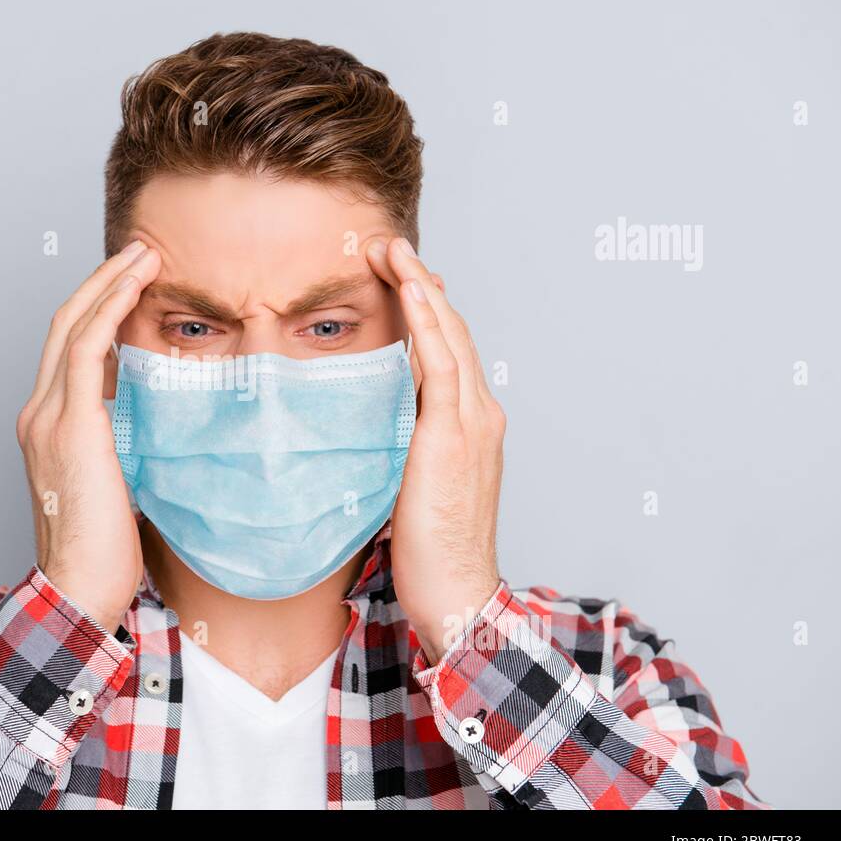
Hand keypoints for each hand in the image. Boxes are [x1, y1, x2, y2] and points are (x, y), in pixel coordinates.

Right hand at [16, 241, 161, 631]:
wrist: (77, 590)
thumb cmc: (102, 553)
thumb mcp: (115, 484)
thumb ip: (125, 445)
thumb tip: (161, 423)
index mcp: (47, 426)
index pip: (69, 350)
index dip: (98, 309)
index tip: (133, 285)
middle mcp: (38, 413)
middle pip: (65, 323)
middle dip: (102, 280)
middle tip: (142, 251)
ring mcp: (49, 415)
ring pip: (74, 323)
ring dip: (110, 282)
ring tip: (146, 255)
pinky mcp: (71, 423)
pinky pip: (89, 345)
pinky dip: (111, 305)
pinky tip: (138, 283)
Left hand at [365, 237, 504, 663]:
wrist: (457, 593)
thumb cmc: (429, 550)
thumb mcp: (408, 483)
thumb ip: (395, 445)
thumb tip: (362, 425)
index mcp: (469, 425)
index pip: (447, 351)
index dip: (425, 309)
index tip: (399, 278)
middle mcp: (479, 413)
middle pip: (451, 332)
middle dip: (422, 284)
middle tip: (389, 247)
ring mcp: (471, 422)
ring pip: (448, 336)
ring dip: (421, 288)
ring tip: (393, 251)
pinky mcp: (453, 436)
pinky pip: (440, 365)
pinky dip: (426, 323)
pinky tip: (411, 291)